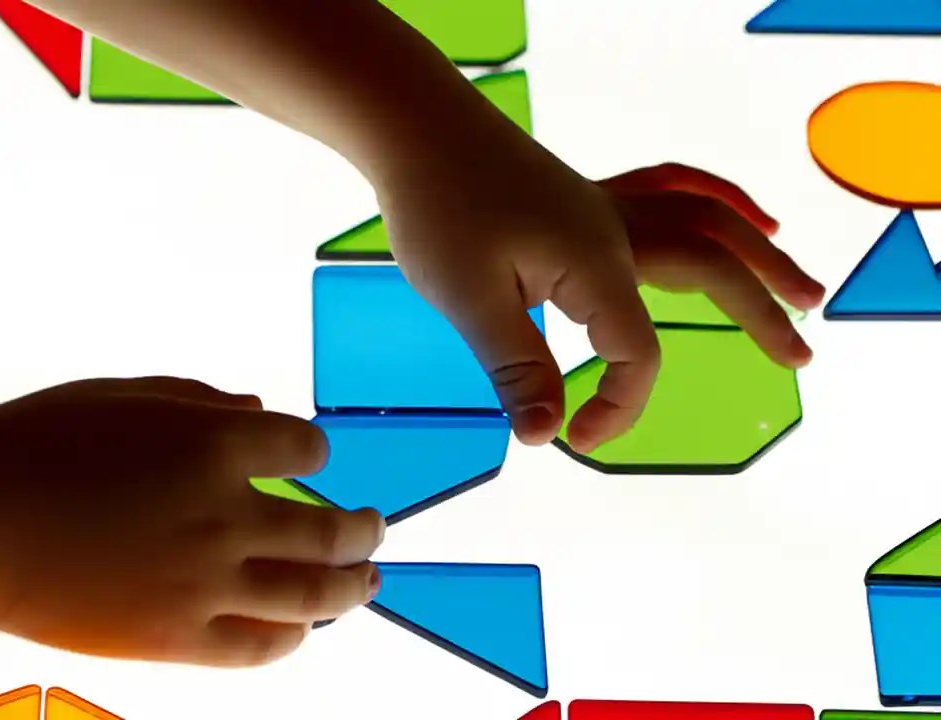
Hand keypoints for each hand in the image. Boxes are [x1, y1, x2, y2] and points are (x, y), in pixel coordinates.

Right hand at [0, 376, 384, 666]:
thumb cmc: (36, 443)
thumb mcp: (123, 394)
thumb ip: (200, 401)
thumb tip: (259, 411)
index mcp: (216, 446)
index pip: (307, 451)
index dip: (315, 454)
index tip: (311, 460)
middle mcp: (226, 516)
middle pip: (329, 530)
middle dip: (363, 530)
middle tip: (374, 530)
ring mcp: (205, 584)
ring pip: (313, 595)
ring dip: (352, 588)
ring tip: (368, 581)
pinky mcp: (175, 639)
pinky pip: (256, 649)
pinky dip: (290, 639)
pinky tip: (300, 630)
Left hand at [377, 120, 823, 453]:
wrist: (417, 130)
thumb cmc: (438, 207)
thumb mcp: (469, 299)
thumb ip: (517, 367)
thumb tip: (545, 435)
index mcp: (595, 263)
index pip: (638, 350)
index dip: (620, 405)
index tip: (573, 439)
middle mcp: (615, 231)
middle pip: (712, 270)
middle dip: (760, 316)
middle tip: (803, 358)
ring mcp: (604, 208)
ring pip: (705, 225)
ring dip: (758, 257)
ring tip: (804, 289)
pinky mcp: (586, 196)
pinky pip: (670, 192)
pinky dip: (715, 201)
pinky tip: (743, 215)